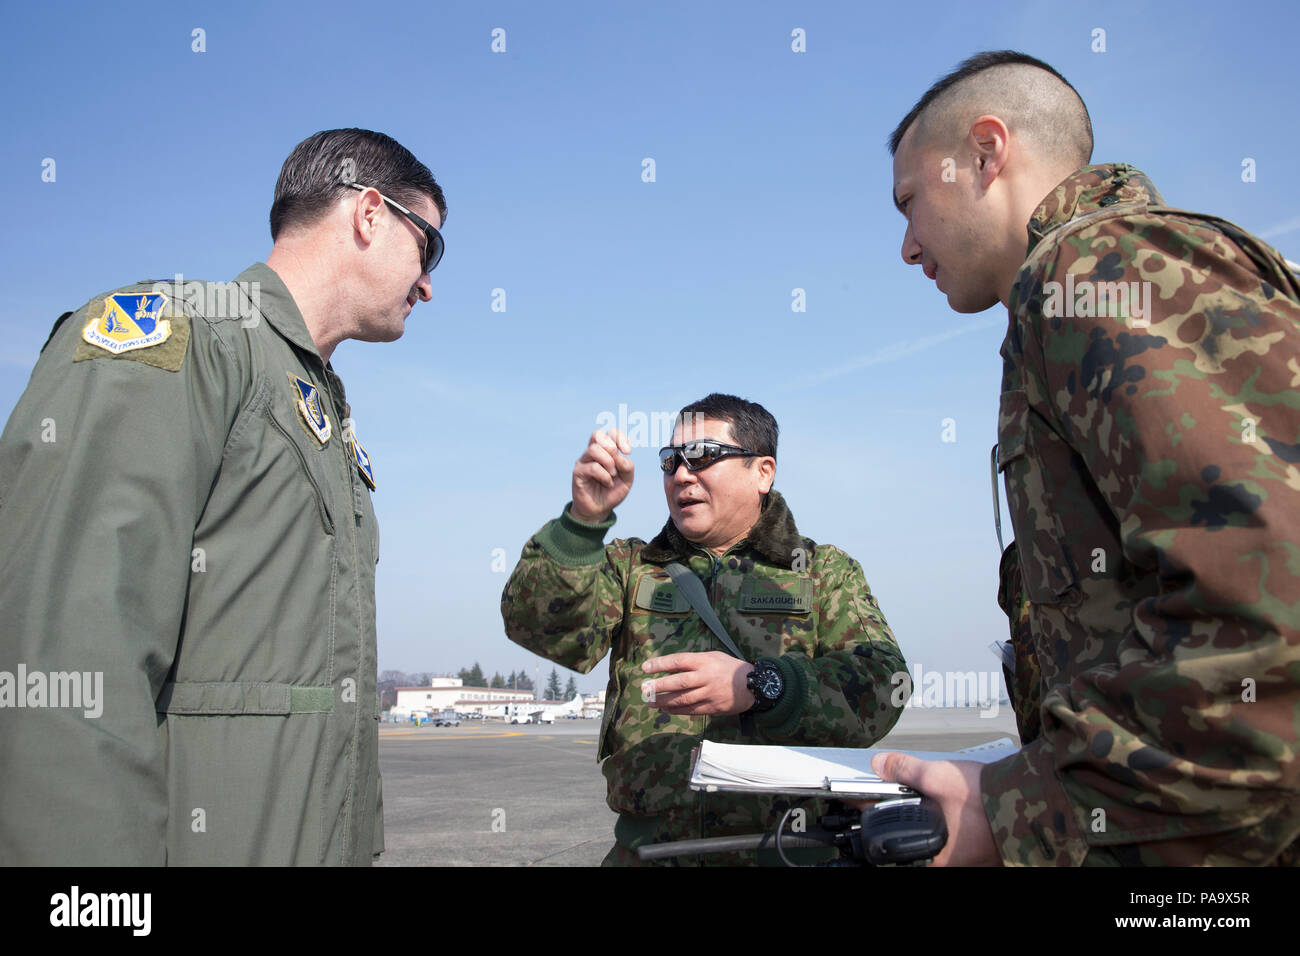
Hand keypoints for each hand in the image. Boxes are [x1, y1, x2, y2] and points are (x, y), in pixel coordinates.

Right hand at [571, 428, 634, 522]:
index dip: (620, 437)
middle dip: (611, 446)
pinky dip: (605, 476)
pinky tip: (608, 484)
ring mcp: (584, 461)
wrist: (600, 510)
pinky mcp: (578, 472)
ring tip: (613, 474)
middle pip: (597, 434)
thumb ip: (627, 466)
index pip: (610, 433)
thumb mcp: (627, 480)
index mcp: (606, 451)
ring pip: (594, 449)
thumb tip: (621, 456)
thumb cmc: (612, 492)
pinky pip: (593, 467)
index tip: (627, 451)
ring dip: (608, 462)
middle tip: (617, 461)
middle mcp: (593, 453)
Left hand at [641, 652, 754, 715]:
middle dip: (658, 686)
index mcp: (705, 661)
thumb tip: (668, 668)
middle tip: (644, 689)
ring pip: (682, 699)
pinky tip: (666, 709)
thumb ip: (692, 662)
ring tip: (650, 702)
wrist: (752, 685)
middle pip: (678, 682)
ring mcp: (709, 694)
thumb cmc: (729, 667)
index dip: (660, 664)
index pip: (678, 661)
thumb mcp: (712, 657)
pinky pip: (690, 710)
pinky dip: (676, 710)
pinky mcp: (712, 708)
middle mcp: (706, 677)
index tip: (645, 667)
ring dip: (663, 701)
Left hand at [868, 754, 1000, 865]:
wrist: (1030, 801)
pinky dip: (941, 815)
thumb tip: (880, 765)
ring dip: (920, 811)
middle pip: (906, 830)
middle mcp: (944, 861)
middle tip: (893, 786)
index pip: (888, 827)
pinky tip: (946, 801)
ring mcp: (961, 856)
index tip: (857, 795)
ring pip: (927, 831)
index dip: (871, 805)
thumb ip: (905, 771)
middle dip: (898, 808)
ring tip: (925, 790)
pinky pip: (947, 832)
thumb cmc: (989, 800)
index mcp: (932, 855)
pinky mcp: (974, 848)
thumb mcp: (938, 778)